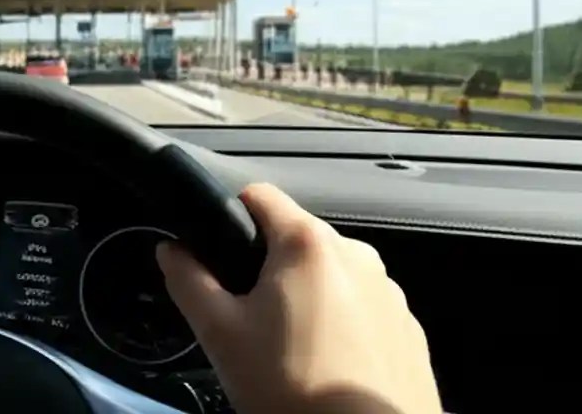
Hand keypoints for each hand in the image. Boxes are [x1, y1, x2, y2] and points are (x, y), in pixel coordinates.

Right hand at [156, 183, 440, 413]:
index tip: (218, 255)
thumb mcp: (219, 334)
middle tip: (249, 319)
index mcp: (308, 244)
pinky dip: (341, 325)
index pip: (259, 195)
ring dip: (307, 297)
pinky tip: (328, 365)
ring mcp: (391, 292)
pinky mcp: (409, 329)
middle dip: (268, 268)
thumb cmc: (290, 387)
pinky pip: (363, 309)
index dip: (229, 216)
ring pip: (331, 275)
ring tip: (291, 351)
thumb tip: (171, 250)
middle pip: (296, 239)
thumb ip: (189, 281)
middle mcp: (358, 254)